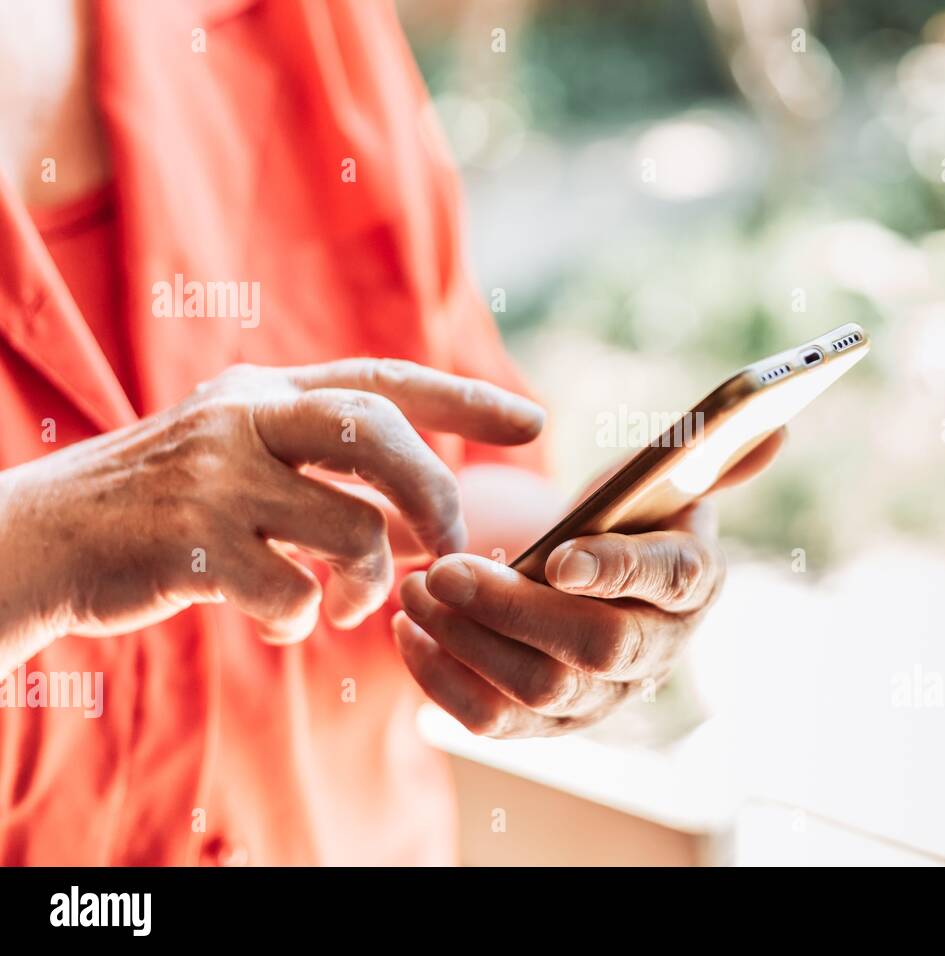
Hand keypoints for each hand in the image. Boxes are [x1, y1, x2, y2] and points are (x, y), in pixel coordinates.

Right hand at [0, 358, 542, 670]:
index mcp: (264, 392)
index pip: (384, 377)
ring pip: (352, 526)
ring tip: (350, 605)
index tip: (536, 421)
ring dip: (370, 580)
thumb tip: (423, 513)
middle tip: (449, 551)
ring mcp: (216, 478)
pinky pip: (290, 593)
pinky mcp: (190, 544)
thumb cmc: (159, 508)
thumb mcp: (238, 458)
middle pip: (382, 433)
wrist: (38, 539)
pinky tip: (284, 619)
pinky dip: (300, 619)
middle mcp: (243, 417)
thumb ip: (322, 469)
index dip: (466, 396)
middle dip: (436, 497)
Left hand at [393, 430, 784, 736]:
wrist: (601, 579)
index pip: (668, 579)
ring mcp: (604, 696)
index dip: (616, 570)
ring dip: (465, 643)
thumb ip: (712, 452)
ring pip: (536, 690)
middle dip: (512, 611)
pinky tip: (409, 633)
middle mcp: (657, 648)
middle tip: (444, 571)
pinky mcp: (551, 722)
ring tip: (414, 593)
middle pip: (595, 648)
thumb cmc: (631, 515)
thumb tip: (775, 427)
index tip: (558, 556)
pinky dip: (442, 682)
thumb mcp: (667, 476)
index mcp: (694, 578)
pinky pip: (493, 722)